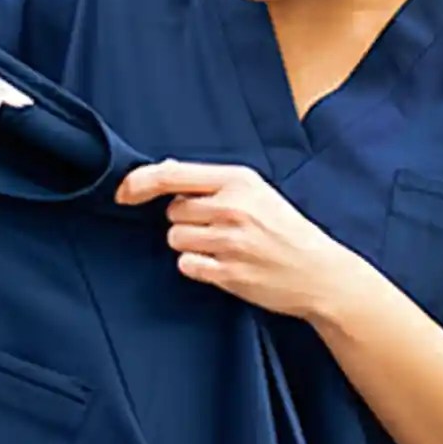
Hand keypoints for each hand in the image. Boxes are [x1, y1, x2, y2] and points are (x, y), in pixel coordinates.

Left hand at [115, 159, 370, 322]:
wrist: (320, 273)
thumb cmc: (286, 230)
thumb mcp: (256, 192)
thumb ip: (212, 183)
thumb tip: (166, 170)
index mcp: (238, 181)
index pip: (172, 175)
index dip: (139, 183)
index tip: (122, 193)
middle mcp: (232, 207)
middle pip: (172, 212)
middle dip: (185, 220)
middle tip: (217, 229)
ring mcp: (230, 241)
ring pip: (176, 239)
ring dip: (191, 245)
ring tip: (224, 248)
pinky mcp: (228, 272)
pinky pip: (186, 265)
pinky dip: (197, 267)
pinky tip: (223, 265)